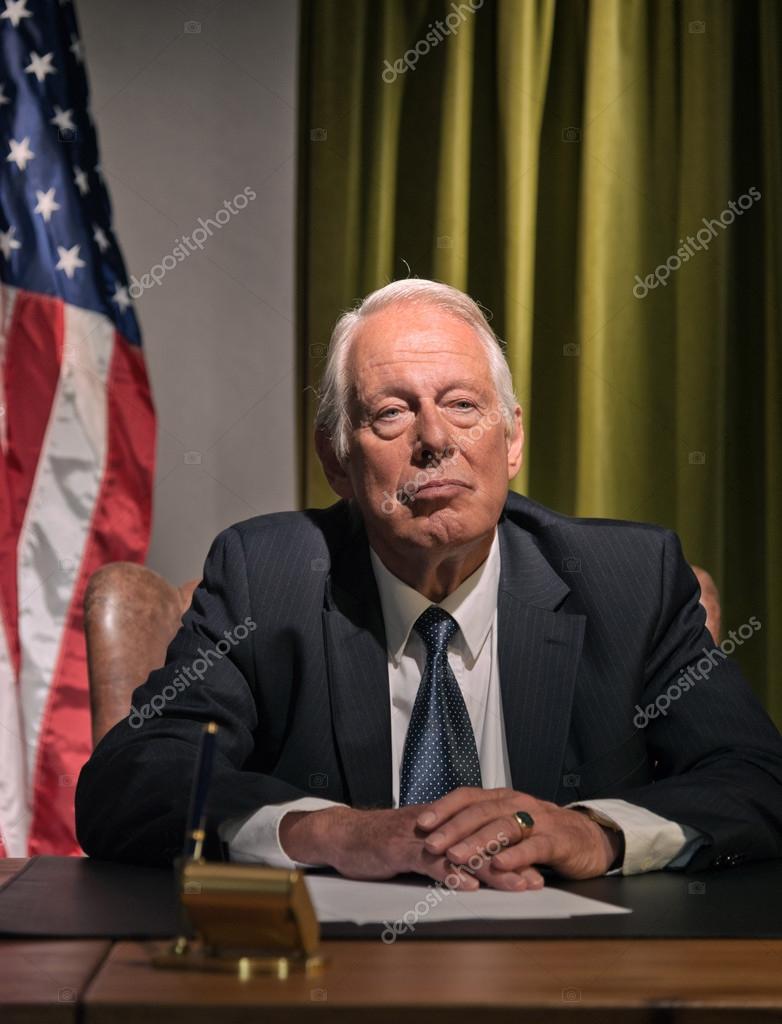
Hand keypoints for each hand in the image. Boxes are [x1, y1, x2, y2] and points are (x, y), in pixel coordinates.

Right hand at [278, 803, 544, 890]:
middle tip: (536, 879)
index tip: (538, 867)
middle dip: (512, 861)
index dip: (513, 850)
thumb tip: (478, 869)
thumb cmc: (384, 841)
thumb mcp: (422, 844)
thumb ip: (449, 853)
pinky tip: (468, 885)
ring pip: (462, 851)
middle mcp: (439, 826)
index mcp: (447, 823)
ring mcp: (422, 837)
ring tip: (516, 884)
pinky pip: (430, 861)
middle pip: (482, 841)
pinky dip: (450, 873)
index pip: (487, 834)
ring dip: (491, 870)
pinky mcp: (401, 849)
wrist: (346, 834)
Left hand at [416, 787, 621, 879]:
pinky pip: (534, 846)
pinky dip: (516, 856)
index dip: (443, 808)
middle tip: (431, 844)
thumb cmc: (542, 834)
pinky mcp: (557, 840)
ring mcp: (538, 820)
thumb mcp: (509, 826)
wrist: (588, 839)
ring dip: (478, 842)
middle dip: (453, 829)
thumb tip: (440, 836)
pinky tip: (499, 866)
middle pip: (481, 812)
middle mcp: (518, 804)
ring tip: (457, 856)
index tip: (421, 823)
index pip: (468, 797)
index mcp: (502, 798)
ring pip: (504, 827)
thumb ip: (482, 828)